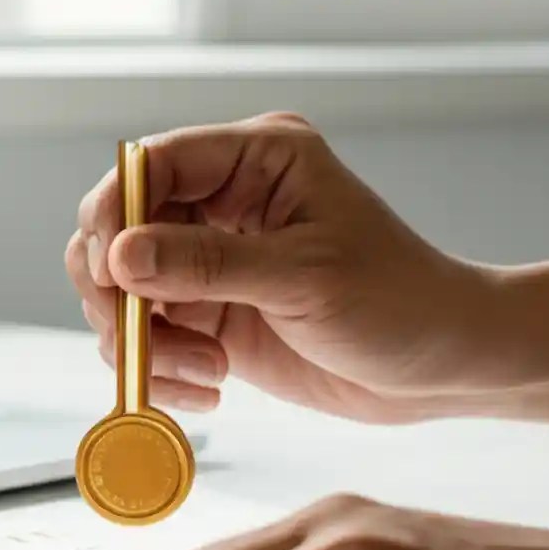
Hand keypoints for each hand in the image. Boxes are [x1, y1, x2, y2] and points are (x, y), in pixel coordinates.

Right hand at [65, 112, 503, 423]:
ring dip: (143, 340)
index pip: (151, 165)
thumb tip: (119, 257)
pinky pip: (145, 336)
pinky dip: (158, 369)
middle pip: (116, 228)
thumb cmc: (398, 301)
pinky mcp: (203, 311)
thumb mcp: (303, 278)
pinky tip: (207, 389)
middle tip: (138, 335)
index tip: (109, 271)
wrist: (439, 367)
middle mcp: (219, 202)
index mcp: (253, 160)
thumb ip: (206, 264)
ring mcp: (206, 258)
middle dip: (118, 290)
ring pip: (121, 288)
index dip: (115, 212)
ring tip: (203, 371)